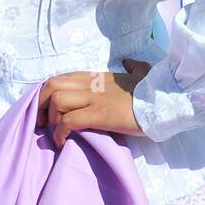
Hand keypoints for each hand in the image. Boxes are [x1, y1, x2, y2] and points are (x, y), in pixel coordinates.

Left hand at [37, 59, 151, 147]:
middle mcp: (91, 84)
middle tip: (43, 123)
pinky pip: (69, 121)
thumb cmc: (152, 89)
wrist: (164, 100)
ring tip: (55, 133)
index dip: (47, 94)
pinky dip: (60, 132)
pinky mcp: (99, 114)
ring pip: (57, 100)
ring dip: (51, 118)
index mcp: (96, 76)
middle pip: (52, 85)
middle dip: (40, 104)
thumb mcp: (140, 73)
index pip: (61, 78)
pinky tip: (63, 142)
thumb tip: (129, 62)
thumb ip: (133, 67)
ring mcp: (94, 98)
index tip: (46, 111)